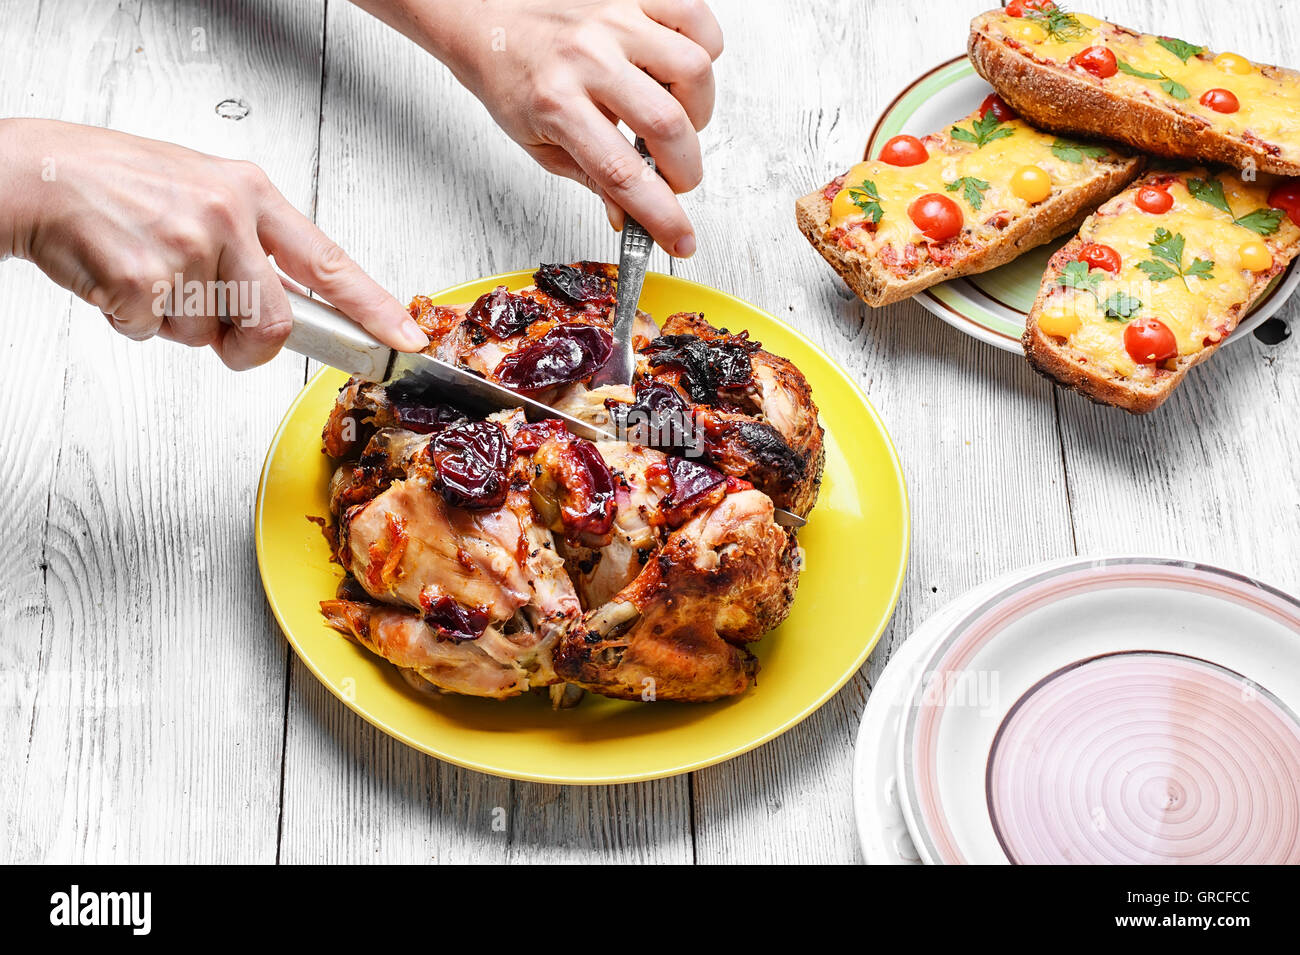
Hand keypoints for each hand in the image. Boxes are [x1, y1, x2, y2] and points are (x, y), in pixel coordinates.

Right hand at [0, 119, 426, 368]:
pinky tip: (116, 276)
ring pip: (209, 335)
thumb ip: (252, 244)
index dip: (373, 308)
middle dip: (248, 346)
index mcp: (248, 192)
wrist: (34, 175)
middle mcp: (226, 216)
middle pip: (274, 323)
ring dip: (177, 324)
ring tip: (147, 271)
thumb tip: (289, 304)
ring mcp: (187, 247)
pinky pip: (157, 334)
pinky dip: (133, 321)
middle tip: (217, 330)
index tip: (405, 338)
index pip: (330, 262)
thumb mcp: (202, 190)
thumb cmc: (116, 183)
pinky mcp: (146, 279)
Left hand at [355, 0, 723, 255]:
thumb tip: (632, 217)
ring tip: (675, 119)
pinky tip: (679, 72)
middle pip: (667, 124)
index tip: (681, 242)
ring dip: (697, 111)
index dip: (662, 217)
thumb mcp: (539, 142)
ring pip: (693, 69)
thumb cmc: (510, 75)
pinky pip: (695, 17)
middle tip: (676, 178)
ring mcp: (614, 19)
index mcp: (556, 103)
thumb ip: (591, 179)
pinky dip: (704, 51)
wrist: (484, 14)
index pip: (623, 174)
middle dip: (685, 170)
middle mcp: (587, 58)